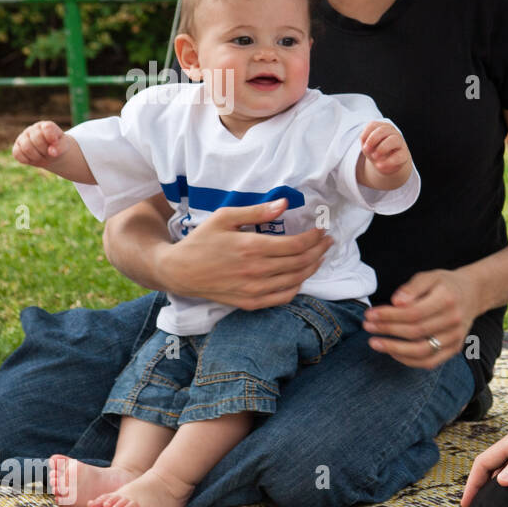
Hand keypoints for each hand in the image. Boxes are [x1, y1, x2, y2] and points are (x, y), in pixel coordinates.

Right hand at [13, 120, 70, 167]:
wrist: (50, 154)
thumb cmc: (58, 147)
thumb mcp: (64, 146)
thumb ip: (60, 147)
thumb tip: (51, 152)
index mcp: (45, 126)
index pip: (47, 128)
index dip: (51, 137)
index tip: (55, 142)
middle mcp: (32, 129)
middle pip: (37, 140)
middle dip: (45, 150)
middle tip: (49, 153)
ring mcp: (22, 137)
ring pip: (26, 148)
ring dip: (37, 156)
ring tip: (42, 157)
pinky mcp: (16, 147)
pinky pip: (17, 154)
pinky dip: (27, 160)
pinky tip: (34, 159)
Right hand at [156, 197, 332, 308]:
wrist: (180, 271)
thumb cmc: (202, 240)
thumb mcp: (225, 218)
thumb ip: (256, 211)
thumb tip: (284, 203)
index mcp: (252, 247)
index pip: (296, 245)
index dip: (314, 237)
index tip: (322, 230)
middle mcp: (256, 270)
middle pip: (301, 262)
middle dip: (319, 250)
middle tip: (328, 241)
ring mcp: (254, 289)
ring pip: (296, 280)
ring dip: (313, 267)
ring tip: (320, 256)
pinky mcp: (251, 302)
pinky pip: (283, 297)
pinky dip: (297, 286)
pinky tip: (301, 276)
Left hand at [360, 121, 410, 176]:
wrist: (386, 164)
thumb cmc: (375, 151)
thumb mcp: (367, 147)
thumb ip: (366, 144)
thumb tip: (368, 148)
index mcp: (382, 128)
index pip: (373, 125)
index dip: (366, 134)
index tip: (363, 145)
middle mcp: (392, 132)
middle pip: (383, 130)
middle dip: (373, 139)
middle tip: (366, 149)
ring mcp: (400, 143)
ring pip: (393, 140)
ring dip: (382, 148)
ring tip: (374, 156)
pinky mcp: (404, 155)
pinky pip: (398, 156)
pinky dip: (388, 162)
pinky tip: (379, 166)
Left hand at [363, 269, 480, 369]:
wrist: (472, 294)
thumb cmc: (444, 284)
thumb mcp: (429, 276)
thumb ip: (412, 288)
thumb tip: (396, 302)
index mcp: (447, 299)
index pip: (413, 312)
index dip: (389, 316)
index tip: (370, 314)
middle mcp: (454, 320)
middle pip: (415, 332)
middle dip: (387, 330)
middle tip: (367, 326)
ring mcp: (456, 337)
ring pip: (422, 351)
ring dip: (394, 350)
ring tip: (374, 343)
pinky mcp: (455, 349)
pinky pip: (430, 362)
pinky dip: (408, 360)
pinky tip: (392, 352)